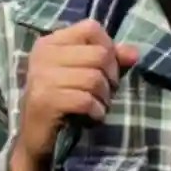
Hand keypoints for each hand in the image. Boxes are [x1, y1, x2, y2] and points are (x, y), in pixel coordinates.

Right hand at [8, 19, 138, 170]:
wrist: (36, 141)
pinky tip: (91, 117)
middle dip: (111, 77)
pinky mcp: (45, 100)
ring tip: (97, 107)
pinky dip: (96, 111)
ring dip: (104, 97)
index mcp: (51, 43)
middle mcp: (43, 55)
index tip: (107, 70)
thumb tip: (134, 53)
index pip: (91, 28)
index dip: (108, 48)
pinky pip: (86, 99)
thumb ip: (110, 60)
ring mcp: (41, 77)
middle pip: (99, 54)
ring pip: (95, 77)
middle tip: (104, 94)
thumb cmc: (64, 105)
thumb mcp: (86, 77)